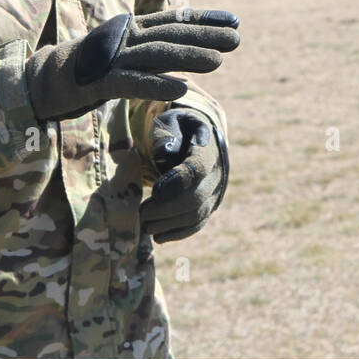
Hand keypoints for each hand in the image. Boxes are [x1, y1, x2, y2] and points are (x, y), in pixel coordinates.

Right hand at [26, 9, 239, 120]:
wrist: (43, 81)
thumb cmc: (89, 67)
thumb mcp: (125, 52)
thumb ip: (153, 47)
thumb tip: (187, 45)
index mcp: (131, 28)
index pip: (174, 19)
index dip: (204, 18)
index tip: (234, 20)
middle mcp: (124, 36)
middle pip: (170, 34)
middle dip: (205, 35)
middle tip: (236, 39)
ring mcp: (112, 57)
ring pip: (156, 54)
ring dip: (188, 57)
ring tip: (218, 62)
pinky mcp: (100, 80)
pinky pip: (133, 82)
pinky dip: (157, 84)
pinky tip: (182, 89)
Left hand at [139, 108, 227, 242]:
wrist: (199, 138)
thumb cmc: (181, 129)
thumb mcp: (173, 122)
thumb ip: (168, 133)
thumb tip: (164, 151)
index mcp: (208, 149)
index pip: (198, 169)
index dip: (177, 183)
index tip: (154, 192)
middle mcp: (217, 174)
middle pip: (196, 198)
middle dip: (166, 210)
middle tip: (142, 213)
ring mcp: (215, 193)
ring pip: (196, 215)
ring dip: (169, 224)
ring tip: (145, 224)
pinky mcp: (209, 206)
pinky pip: (197, 224)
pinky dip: (178, 233)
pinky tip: (158, 236)